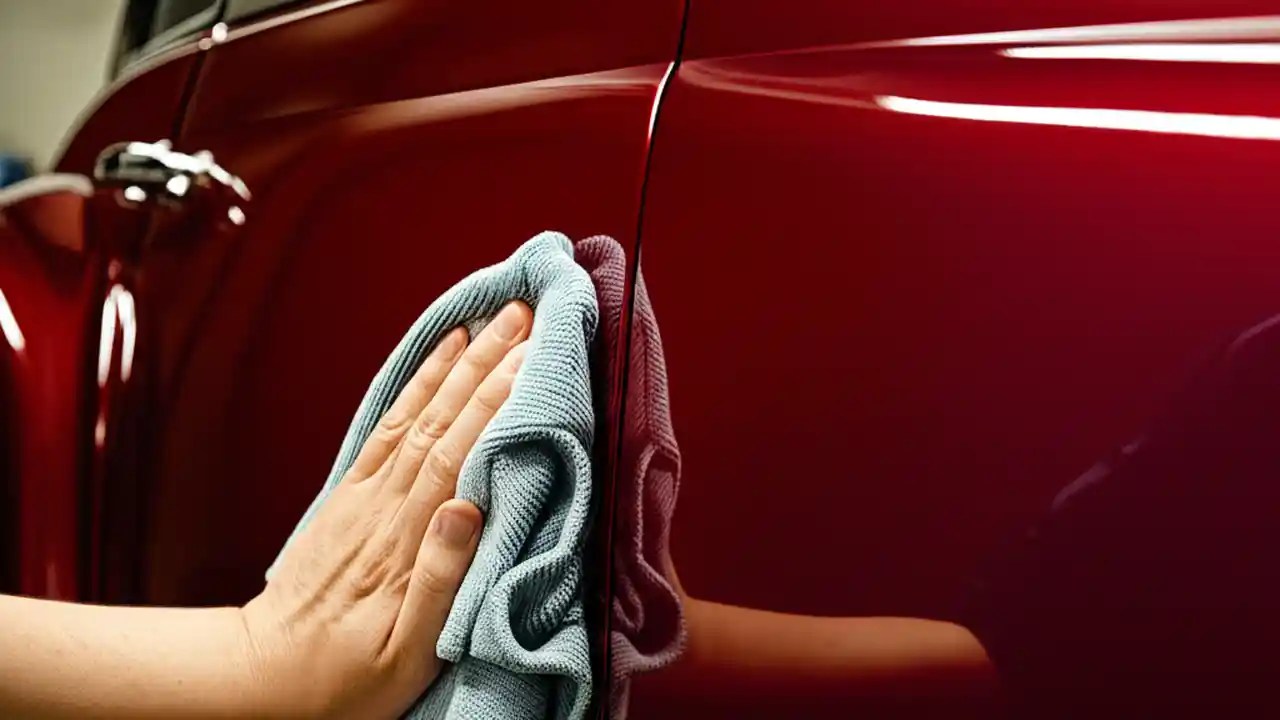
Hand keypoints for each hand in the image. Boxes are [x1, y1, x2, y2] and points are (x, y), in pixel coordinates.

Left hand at [243, 301, 532, 718]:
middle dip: (484, 363)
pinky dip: (414, 386)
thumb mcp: (406, 652)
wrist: (266, 678)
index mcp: (404, 543)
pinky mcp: (349, 494)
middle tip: (523, 315)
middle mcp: (384, 506)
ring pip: (415, 413)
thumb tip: (467, 506)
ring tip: (491, 320)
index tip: (531, 359)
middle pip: (441, 420)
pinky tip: (439, 357)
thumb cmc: (348, 677)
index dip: (495, 402)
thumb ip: (439, 579)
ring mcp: (363, 495)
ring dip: (456, 363)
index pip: (456, 455)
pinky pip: (386, 426)